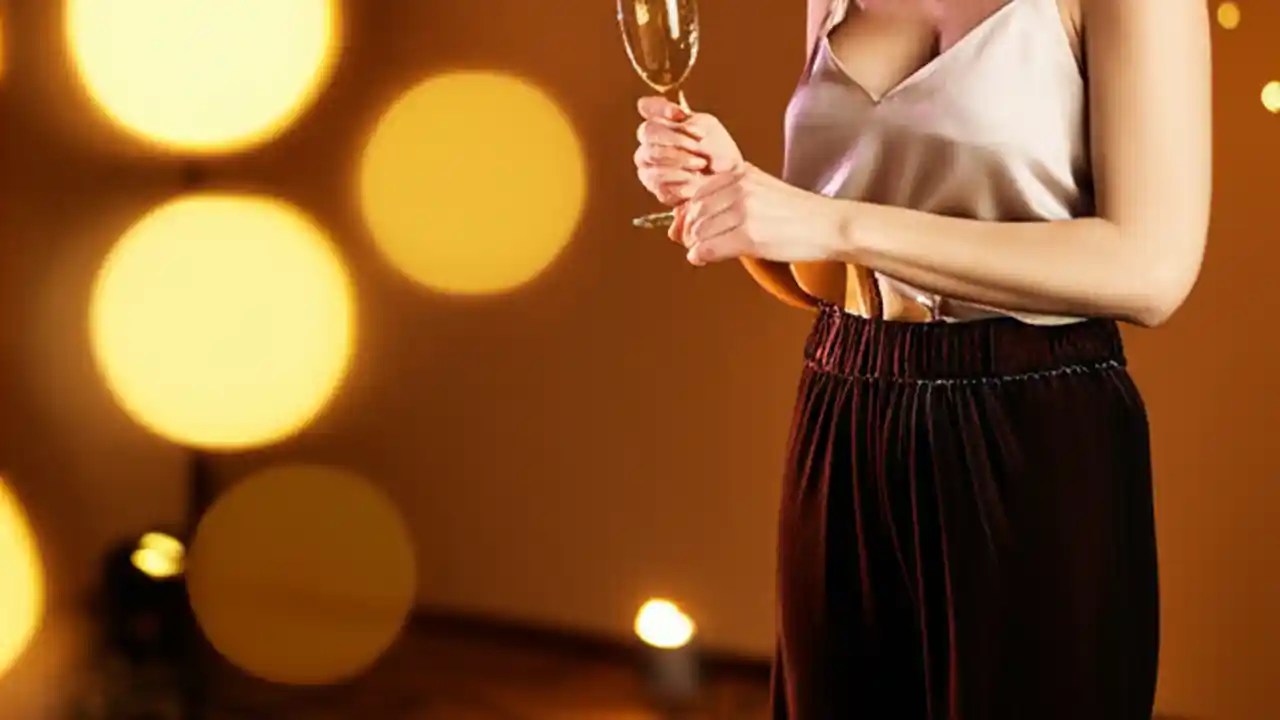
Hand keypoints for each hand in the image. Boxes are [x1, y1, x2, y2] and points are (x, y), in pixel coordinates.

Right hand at [634, 96, 742, 206]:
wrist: (726, 180)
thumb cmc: (716, 150)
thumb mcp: (707, 126)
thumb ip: (686, 117)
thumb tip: (666, 115)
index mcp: (663, 121)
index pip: (648, 106)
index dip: (662, 109)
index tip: (681, 115)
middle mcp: (650, 140)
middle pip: (647, 131)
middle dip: (676, 138)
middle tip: (698, 146)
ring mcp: (647, 161)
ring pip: (651, 153)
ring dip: (680, 158)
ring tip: (700, 163)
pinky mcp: (652, 183)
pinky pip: (655, 175)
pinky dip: (677, 175)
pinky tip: (692, 177)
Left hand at [670, 164, 846, 265]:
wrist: (830, 225)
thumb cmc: (798, 214)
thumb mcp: (760, 194)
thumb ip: (723, 202)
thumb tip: (676, 226)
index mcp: (740, 174)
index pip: (696, 195)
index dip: (688, 216)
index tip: (691, 230)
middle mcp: (739, 188)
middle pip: (694, 214)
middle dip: (690, 233)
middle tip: (696, 245)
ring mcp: (744, 211)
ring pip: (699, 232)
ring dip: (696, 246)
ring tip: (706, 252)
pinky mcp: (749, 236)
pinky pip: (709, 248)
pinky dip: (701, 256)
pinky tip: (704, 259)